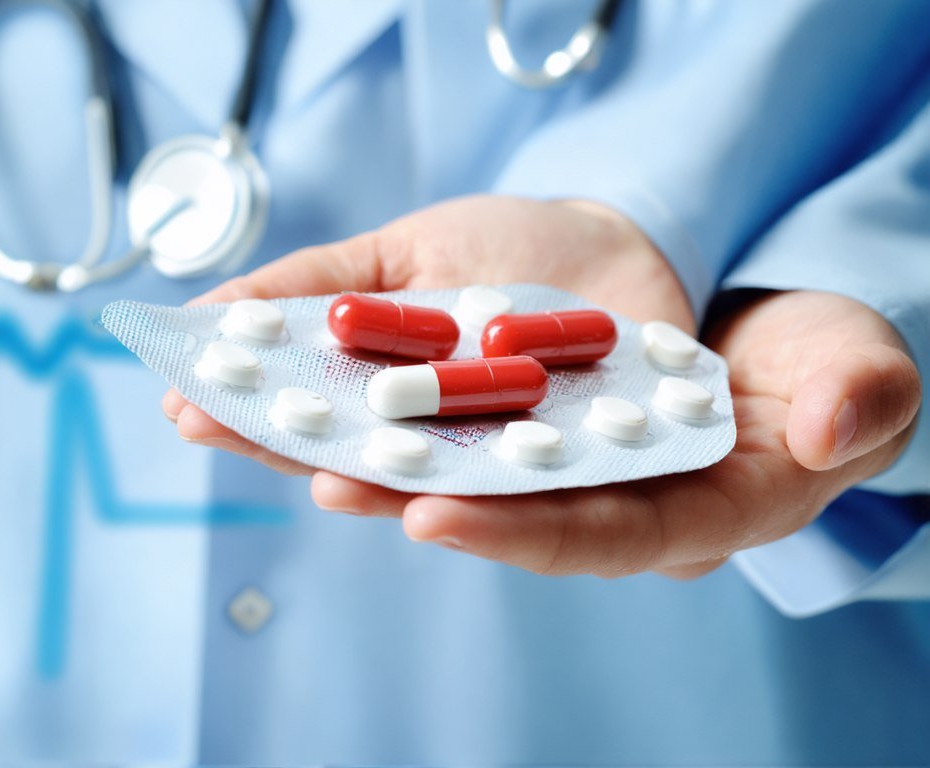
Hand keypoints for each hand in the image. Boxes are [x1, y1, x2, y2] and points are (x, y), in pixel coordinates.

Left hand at [163, 197, 921, 577]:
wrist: (729, 306)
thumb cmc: (796, 362)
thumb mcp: (841, 364)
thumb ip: (849, 392)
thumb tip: (829, 431)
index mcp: (668, 511)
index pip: (590, 536)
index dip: (515, 533)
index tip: (434, 514)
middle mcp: (573, 494)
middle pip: (472, 504)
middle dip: (384, 491)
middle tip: (307, 471)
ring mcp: (512, 447)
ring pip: (404, 453)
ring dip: (315, 434)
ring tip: (226, 414)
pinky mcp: (468, 396)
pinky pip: (386, 397)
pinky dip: (320, 378)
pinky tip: (246, 358)